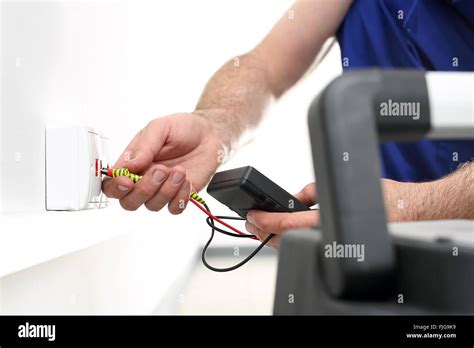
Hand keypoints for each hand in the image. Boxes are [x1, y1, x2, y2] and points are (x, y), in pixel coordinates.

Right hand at [102, 113, 224, 213]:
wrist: (209, 133)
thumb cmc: (181, 128)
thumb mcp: (160, 127)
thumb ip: (144, 147)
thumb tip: (129, 165)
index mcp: (132, 163)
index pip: (112, 184)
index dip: (115, 188)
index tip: (128, 181)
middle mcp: (144, 179)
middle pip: (129, 202)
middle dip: (144, 189)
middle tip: (161, 170)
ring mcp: (162, 189)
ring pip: (152, 206)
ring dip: (166, 190)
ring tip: (180, 170)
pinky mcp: (180, 196)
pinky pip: (173, 209)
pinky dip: (180, 198)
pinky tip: (186, 181)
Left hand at [244, 179, 420, 248]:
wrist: (413, 213)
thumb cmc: (384, 199)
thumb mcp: (341, 184)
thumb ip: (313, 192)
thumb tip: (293, 199)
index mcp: (330, 223)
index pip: (287, 224)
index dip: (265, 221)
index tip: (252, 216)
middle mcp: (330, 239)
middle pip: (285, 240)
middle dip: (263, 232)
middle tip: (250, 223)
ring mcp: (334, 246)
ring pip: (294, 245)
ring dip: (274, 237)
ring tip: (260, 227)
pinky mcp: (338, 248)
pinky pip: (308, 245)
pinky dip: (291, 239)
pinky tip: (282, 233)